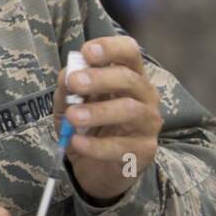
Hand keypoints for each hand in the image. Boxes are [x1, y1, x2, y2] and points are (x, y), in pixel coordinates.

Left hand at [54, 36, 161, 204]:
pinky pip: (121, 146)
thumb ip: (68, 87)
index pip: (129, 52)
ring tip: (72, 116)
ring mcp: (147, 123)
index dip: (110, 48)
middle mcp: (144, 95)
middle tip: (75, 82)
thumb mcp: (69, 103)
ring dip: (98, 111)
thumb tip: (68, 74)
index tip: (86, 51)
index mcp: (128, 76)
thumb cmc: (87, 125)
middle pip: (129, 79)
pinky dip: (96, 145)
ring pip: (130, 110)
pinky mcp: (144, 151)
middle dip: (100, 78)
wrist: (95, 167)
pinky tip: (77, 142)